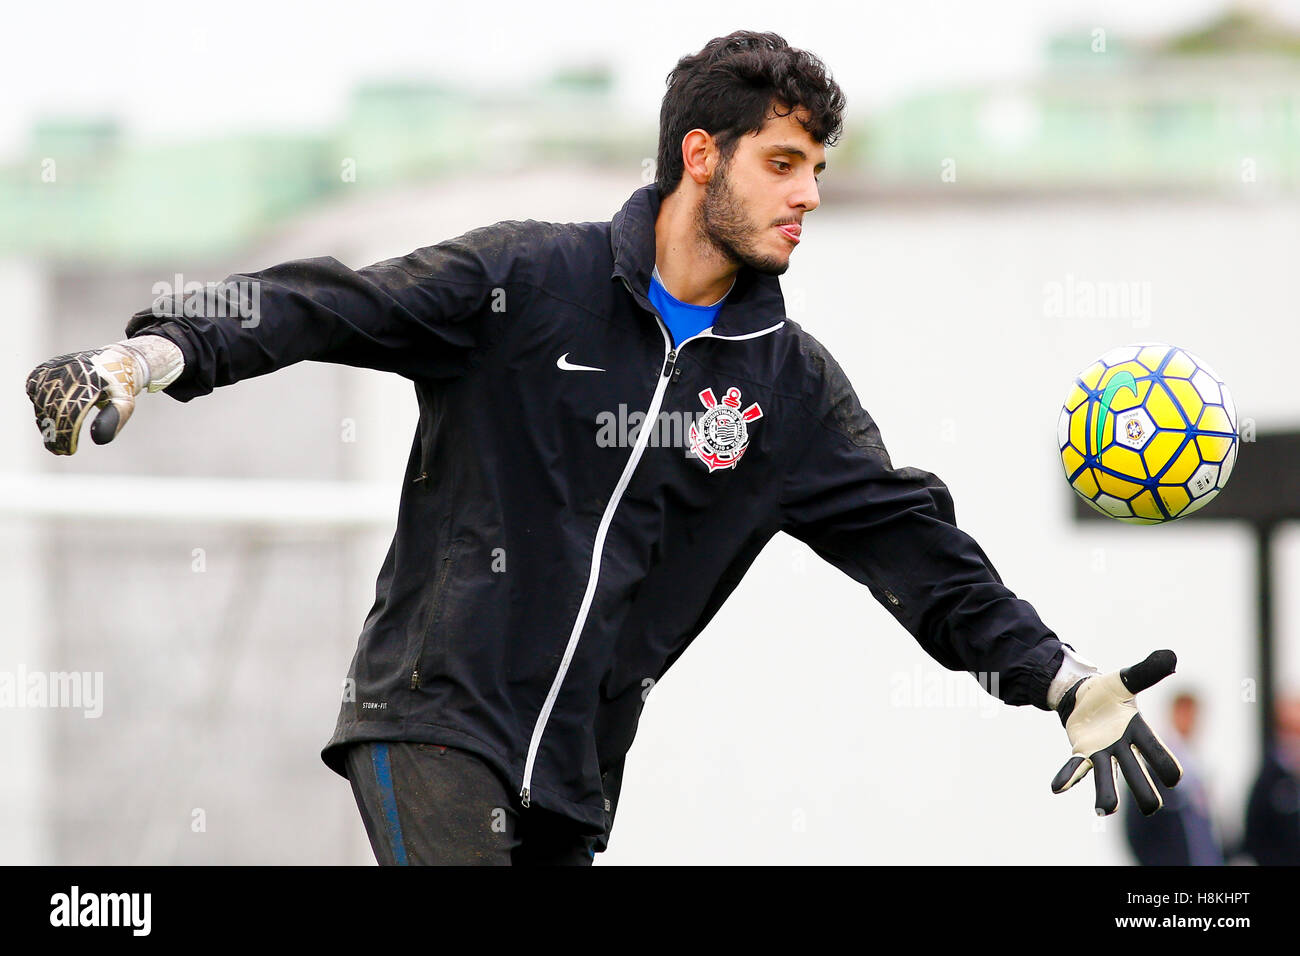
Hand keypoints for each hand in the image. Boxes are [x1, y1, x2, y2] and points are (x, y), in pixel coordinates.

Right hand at [26, 335, 182, 454]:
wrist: (112, 360)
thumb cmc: (120, 386)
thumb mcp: (125, 403)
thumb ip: (114, 418)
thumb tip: (97, 439)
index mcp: (93, 376)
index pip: (74, 410)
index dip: (68, 433)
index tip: (68, 451)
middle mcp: (71, 368)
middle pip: (55, 407)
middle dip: (55, 432)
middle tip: (59, 450)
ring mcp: (56, 367)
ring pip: (42, 399)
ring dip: (45, 423)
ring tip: (54, 441)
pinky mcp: (45, 369)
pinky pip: (35, 391)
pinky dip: (40, 408)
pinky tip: (48, 423)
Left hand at [1051, 649, 1182, 815]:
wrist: (1083, 693)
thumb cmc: (1110, 691)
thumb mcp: (1127, 678)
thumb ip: (1147, 671)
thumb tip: (1170, 655)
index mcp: (1138, 731)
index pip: (1159, 753)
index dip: (1168, 767)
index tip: (1173, 779)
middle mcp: (1123, 748)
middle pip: (1137, 775)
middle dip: (1145, 792)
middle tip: (1151, 808)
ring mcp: (1103, 753)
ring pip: (1107, 779)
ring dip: (1106, 796)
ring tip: (1103, 811)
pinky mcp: (1083, 752)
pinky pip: (1076, 768)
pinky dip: (1068, 777)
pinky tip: (1057, 787)